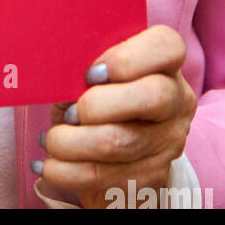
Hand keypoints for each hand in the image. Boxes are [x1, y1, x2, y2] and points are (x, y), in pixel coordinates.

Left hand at [34, 25, 196, 208]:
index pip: (167, 46)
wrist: (112, 159)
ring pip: (120, 141)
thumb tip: (54, 68)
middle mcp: (176, 103)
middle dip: (98, 103)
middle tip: (69, 111)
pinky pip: (105, 176)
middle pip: (153, 95)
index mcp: (164, 66)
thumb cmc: (95, 100)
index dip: (127, 57)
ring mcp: (168, 143)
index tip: (90, 72)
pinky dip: (66, 171)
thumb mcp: (91, 77)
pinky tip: (48, 165)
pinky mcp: (151, 178)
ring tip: (49, 140)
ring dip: (71, 142)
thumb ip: (84, 65)